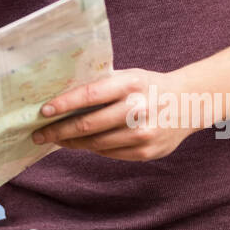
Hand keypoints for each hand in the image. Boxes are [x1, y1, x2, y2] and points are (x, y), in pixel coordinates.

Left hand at [31, 69, 199, 160]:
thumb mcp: (129, 76)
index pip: (90, 95)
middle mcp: (138, 109)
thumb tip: (61, 95)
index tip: (43, 110)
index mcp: (131, 84)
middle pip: (89, 124)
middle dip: (58, 130)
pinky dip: (92, 148)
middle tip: (39, 133)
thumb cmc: (149, 86)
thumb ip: (101, 84)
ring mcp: (143, 134)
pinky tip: (81, 143)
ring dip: (71, 142)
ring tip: (56, 139)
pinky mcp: (146, 152)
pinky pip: (110, 153)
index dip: (64, 104)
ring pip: (96, 143)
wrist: (190, 103)